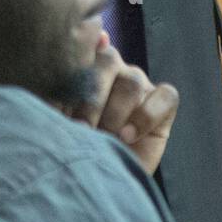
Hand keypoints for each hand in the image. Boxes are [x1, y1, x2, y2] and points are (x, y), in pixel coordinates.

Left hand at [61, 34, 178, 175]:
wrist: (94, 183)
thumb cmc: (71, 147)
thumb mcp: (55, 117)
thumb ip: (63, 83)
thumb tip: (95, 39)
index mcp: (86, 64)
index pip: (87, 45)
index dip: (77, 65)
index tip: (64, 96)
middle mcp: (114, 69)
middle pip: (109, 61)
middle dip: (91, 99)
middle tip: (79, 129)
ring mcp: (140, 85)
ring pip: (132, 82)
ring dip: (114, 114)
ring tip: (101, 139)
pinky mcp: (164, 106)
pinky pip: (166, 96)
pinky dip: (146, 116)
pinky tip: (127, 136)